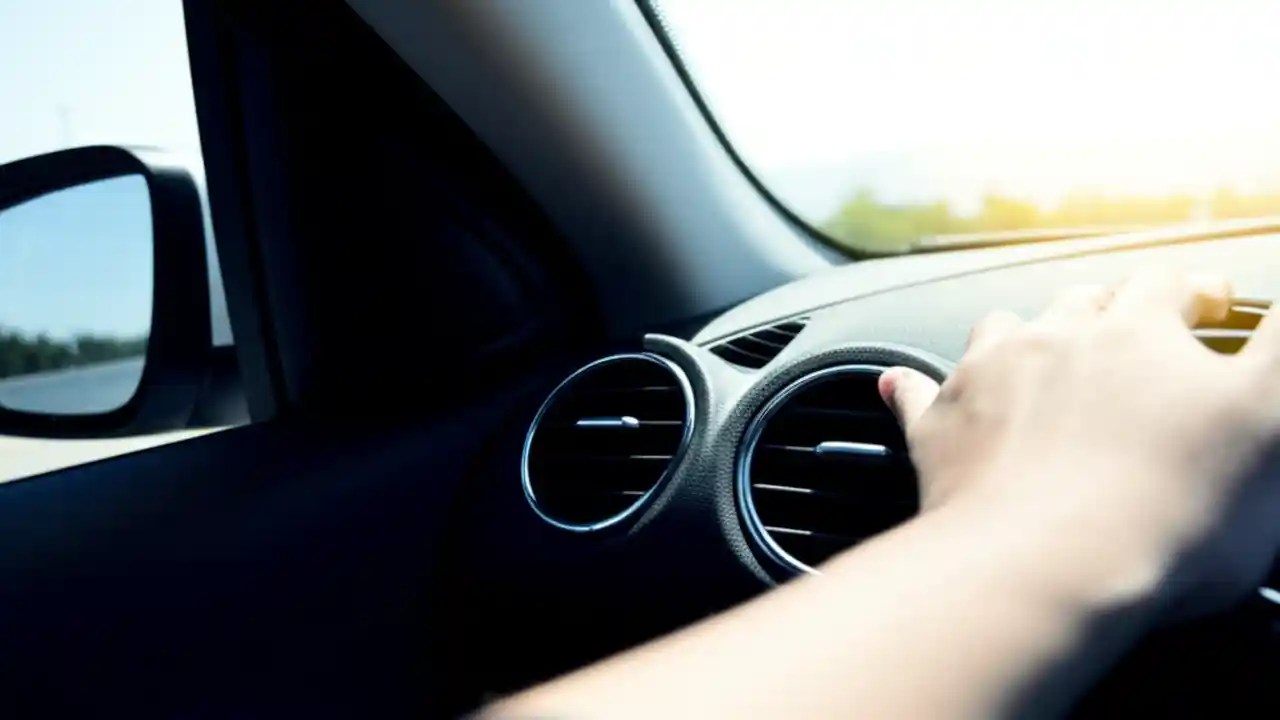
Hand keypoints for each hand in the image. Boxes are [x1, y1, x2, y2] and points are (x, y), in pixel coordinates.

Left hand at [879, 270, 1279, 615]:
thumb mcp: (1274, 417)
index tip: (1209, 307)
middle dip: (1109, 311)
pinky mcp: (938, 430)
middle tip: (1130, 335)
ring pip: (1002, 329)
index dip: (1194, 291)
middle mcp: (1053, 339)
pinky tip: (901, 383)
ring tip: (1038, 353)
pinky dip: (914, 387)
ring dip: (1024, 335)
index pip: (1169, 286)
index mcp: (1136, 334)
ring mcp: (987, 380)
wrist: (1046, 567)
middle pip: (1083, 303)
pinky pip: (916, 393)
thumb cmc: (1170, 510)